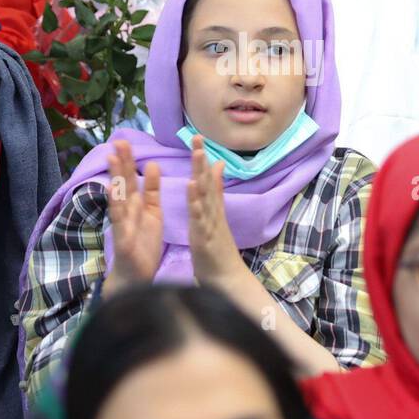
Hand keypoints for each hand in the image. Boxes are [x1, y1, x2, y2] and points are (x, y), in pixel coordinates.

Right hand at [104, 139, 163, 283]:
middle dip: (121, 163)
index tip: (126, 140)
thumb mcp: (152, 213)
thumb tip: (152, 164)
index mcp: (137, 205)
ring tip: (112, 159)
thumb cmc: (143, 245)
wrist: (137, 277)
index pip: (132, 178)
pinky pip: (120, 222)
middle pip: (123, 183)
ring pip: (119, 198)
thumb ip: (151, 191)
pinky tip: (112, 192)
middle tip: (118, 141)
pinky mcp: (123, 239)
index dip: (129, 160)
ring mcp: (123, 224)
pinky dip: (116, 207)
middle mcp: (127, 211)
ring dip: (115, 179)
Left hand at [186, 135, 242, 282]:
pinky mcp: (205, 238)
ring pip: (205, 196)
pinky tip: (190, 187)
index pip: (207, 180)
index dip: (201, 159)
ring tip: (196, 155)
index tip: (196, 137)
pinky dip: (196, 202)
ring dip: (200, 174)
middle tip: (196, 137)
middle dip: (201, 160)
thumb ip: (216, 193)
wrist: (227, 281)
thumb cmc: (217, 251)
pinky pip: (200, 217)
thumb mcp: (215, 219)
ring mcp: (210, 224)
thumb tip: (219, 168)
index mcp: (211, 210)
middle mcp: (212, 213)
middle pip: (207, 183)